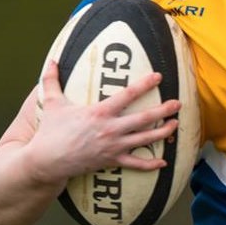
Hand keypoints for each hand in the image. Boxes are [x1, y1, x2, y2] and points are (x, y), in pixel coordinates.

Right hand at [25, 61, 181, 184]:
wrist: (47, 160)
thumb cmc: (50, 131)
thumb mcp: (53, 102)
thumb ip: (52, 79)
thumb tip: (51, 60)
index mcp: (100, 112)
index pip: (128, 95)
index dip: (145, 84)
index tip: (158, 76)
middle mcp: (111, 129)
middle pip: (144, 118)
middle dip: (163, 110)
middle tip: (178, 103)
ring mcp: (113, 147)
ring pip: (145, 139)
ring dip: (163, 132)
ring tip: (175, 124)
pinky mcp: (111, 162)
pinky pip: (136, 164)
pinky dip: (150, 165)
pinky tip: (163, 163)